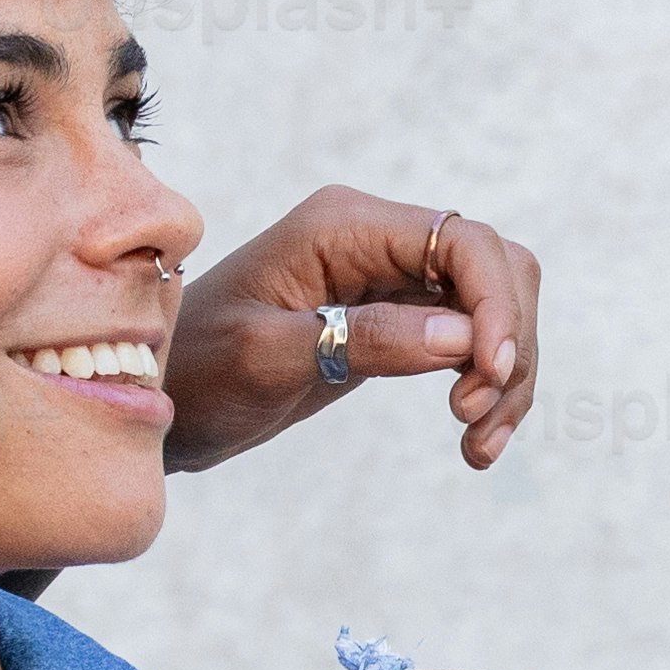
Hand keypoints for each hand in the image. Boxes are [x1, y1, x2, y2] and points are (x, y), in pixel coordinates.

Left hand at [166, 186, 544, 471]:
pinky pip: (471, 340)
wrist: (162, 402)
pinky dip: (488, 388)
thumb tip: (462, 337)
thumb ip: (361, 340)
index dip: (495, 304)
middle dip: (507, 342)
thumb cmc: (196, 371)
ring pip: (494, 306)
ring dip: (506, 374)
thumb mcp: (266, 359)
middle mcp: (375, 239)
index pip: (462, 241)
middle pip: (495, 268)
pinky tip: (474, 442)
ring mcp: (390, 277)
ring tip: (479, 443)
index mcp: (343, 225)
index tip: (490, 375)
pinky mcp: (396, 319)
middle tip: (475, 416)